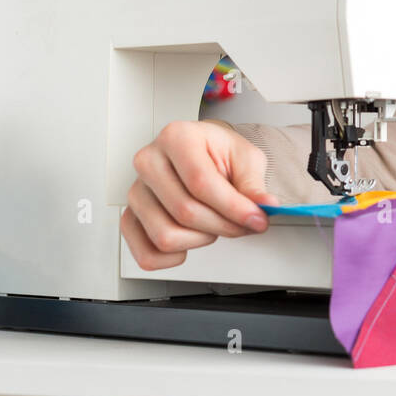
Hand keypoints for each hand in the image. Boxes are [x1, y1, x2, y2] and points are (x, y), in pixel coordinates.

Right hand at [121, 120, 279, 270]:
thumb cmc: (219, 153)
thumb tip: (264, 206)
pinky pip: (146, 253)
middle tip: (241, 223)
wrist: (203, 154)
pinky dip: (172, 258)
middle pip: (185, 212)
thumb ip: (253, 184)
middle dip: (223, 225)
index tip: (257, 218)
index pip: (201, 183)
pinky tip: (190, 240)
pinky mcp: (130, 217)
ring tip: (214, 224)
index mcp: (176, 138)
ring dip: (200, 240)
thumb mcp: (245, 158)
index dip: (234, 208)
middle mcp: (149, 162)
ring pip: (166, 236)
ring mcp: (136, 192)